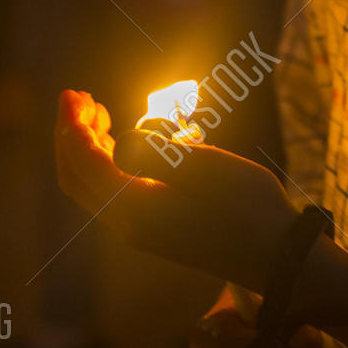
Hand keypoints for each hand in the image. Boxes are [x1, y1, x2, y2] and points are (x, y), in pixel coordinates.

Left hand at [54, 90, 299, 292]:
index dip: (72, 123)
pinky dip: (105, 161)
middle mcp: (127, 224)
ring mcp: (138, 229)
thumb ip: (158, 153)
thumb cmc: (250, 209)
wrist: (276, 255)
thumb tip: (121, 140)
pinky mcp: (152, 228)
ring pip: (92, 184)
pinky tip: (122, 140)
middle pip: (77, 175)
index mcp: (135, 209)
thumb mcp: (209, 170)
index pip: (84, 161)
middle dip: (70, 133)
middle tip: (79, 96)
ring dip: (86, 146)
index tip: (72, 91)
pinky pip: (112, 191)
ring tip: (97, 111)